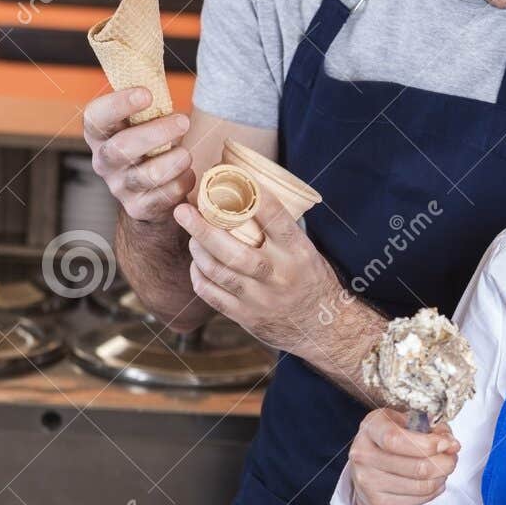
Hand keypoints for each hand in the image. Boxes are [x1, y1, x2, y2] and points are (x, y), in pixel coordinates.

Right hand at [85, 88, 192, 221]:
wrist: (150, 196)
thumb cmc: (150, 146)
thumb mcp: (142, 123)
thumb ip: (145, 102)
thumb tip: (151, 61)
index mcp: (100, 134)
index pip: (95, 117)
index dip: (118, 104)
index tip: (147, 93)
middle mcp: (104, 161)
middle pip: (122, 148)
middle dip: (157, 132)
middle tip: (183, 120)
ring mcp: (120, 187)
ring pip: (147, 175)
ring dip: (174, 160)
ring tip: (188, 153)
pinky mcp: (139, 208)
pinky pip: (165, 196)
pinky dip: (182, 182)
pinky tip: (188, 173)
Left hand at [175, 183, 339, 350]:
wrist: (323, 327)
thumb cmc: (309, 278)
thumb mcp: (305, 251)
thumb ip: (279, 230)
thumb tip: (245, 192)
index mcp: (298, 252)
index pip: (274, 218)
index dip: (250, 196)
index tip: (229, 177)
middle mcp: (279, 275)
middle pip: (234, 252)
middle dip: (203, 230)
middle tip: (182, 210)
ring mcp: (261, 299)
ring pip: (219, 273)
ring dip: (199, 251)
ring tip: (191, 235)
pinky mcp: (247, 317)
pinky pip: (213, 295)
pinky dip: (199, 276)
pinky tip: (198, 263)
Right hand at [349, 408, 459, 504]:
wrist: (369, 469)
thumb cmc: (393, 441)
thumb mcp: (409, 423)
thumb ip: (432, 429)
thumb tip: (451, 444)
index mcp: (371, 427)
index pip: (395, 439)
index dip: (427, 444)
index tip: (447, 444)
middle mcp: (363, 454)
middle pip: (415, 467)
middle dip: (444, 463)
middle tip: (452, 458)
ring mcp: (367, 481)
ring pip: (421, 486)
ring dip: (441, 477)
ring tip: (443, 469)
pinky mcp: (378, 502)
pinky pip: (418, 500)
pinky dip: (434, 491)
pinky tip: (433, 482)